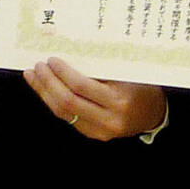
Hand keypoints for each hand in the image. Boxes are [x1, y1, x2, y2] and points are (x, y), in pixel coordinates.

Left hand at [25, 57, 166, 140]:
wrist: (155, 113)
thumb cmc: (143, 86)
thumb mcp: (129, 73)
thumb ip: (104, 69)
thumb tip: (72, 53)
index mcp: (119, 100)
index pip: (82, 87)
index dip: (63, 73)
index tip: (52, 60)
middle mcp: (108, 119)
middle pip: (68, 102)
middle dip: (48, 83)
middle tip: (37, 67)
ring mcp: (100, 131)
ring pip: (64, 113)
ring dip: (45, 94)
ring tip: (34, 77)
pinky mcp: (93, 135)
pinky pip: (69, 118)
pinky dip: (54, 103)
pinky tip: (46, 91)